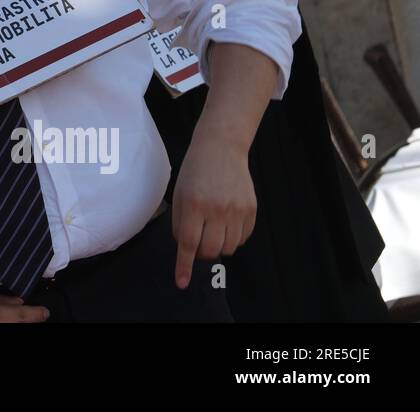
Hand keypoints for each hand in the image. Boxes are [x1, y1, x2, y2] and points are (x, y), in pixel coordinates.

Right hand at [0, 286, 49, 322]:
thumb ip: (0, 298)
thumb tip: (18, 300)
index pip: (23, 315)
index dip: (37, 314)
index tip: (45, 312)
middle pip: (20, 325)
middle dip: (31, 320)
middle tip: (40, 315)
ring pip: (11, 327)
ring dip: (18, 322)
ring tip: (22, 316)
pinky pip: (0, 329)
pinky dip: (6, 324)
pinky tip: (5, 319)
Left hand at [170, 137, 255, 289]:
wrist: (221, 148)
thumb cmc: (195, 171)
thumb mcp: (179, 194)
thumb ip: (181, 222)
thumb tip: (186, 249)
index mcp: (193, 204)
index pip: (188, 243)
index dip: (184, 265)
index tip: (182, 282)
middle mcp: (216, 209)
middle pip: (210, 250)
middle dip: (202, 254)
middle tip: (198, 241)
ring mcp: (236, 209)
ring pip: (228, 248)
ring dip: (218, 246)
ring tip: (212, 229)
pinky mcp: (251, 209)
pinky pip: (242, 238)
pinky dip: (233, 238)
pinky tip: (226, 223)